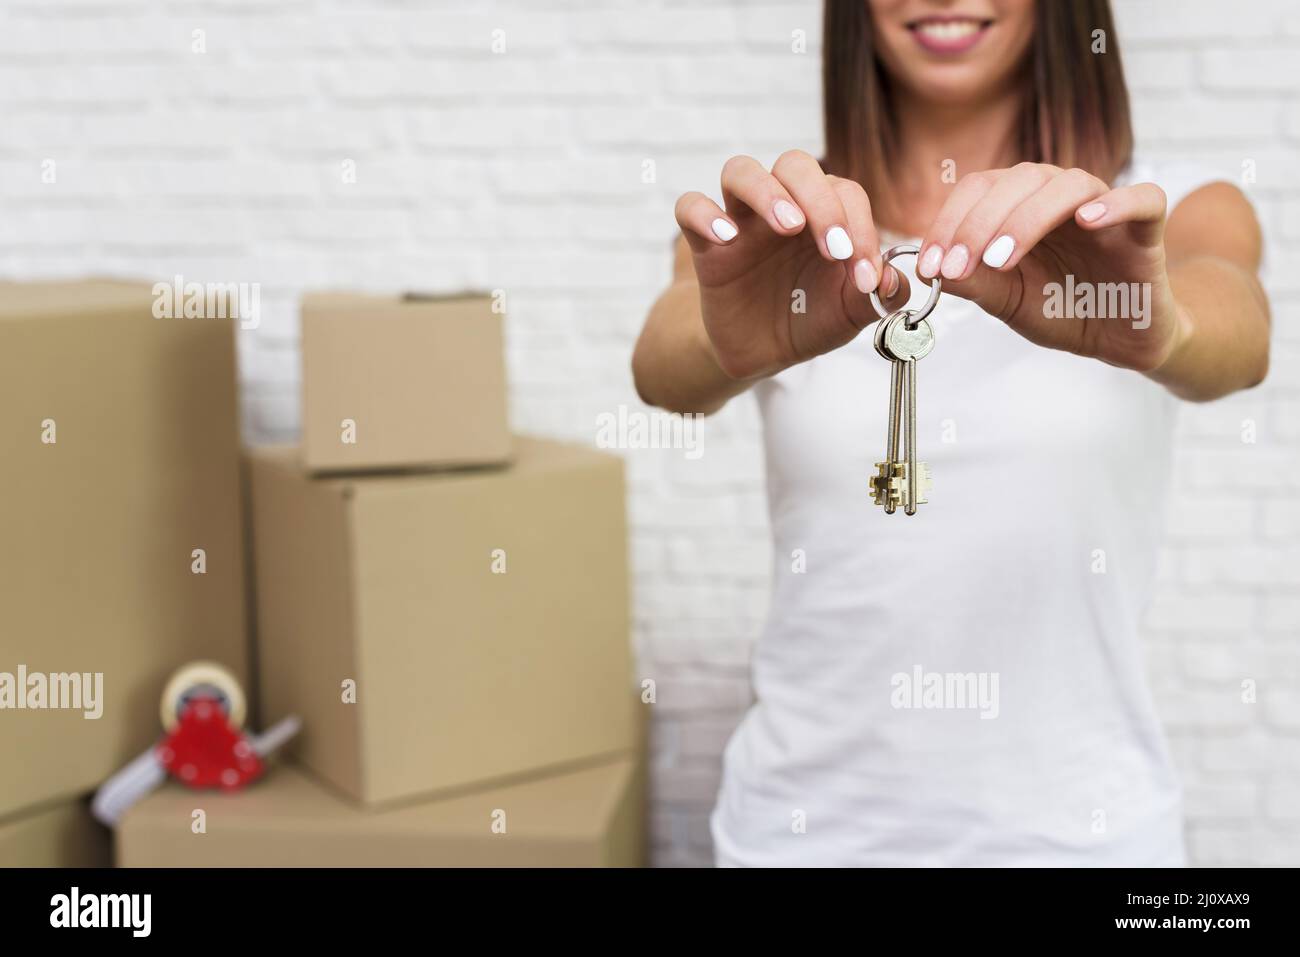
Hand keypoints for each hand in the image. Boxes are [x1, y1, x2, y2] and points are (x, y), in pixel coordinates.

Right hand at [674, 150, 907, 379]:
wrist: (762, 352)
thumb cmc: (809, 319)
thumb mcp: (850, 312)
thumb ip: (878, 294)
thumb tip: (896, 278)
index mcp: (823, 213)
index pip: (844, 193)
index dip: (861, 227)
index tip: (863, 275)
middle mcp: (782, 206)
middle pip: (794, 164)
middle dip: (819, 200)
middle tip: (832, 247)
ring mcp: (741, 221)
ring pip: (741, 170)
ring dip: (766, 191)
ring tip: (787, 226)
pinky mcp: (705, 245)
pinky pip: (690, 208)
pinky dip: (704, 215)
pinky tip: (726, 239)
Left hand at [916, 163, 1188, 372]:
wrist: (1117, 336)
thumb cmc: (1062, 308)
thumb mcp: (1007, 301)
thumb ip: (974, 283)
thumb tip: (928, 270)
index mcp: (1021, 205)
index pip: (980, 189)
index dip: (950, 222)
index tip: (930, 267)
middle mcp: (1059, 197)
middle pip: (1019, 180)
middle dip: (980, 223)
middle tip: (960, 266)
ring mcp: (1104, 207)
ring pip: (1070, 184)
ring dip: (1029, 217)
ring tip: (1002, 258)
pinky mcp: (1146, 226)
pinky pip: (1142, 198)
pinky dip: (1116, 204)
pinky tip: (1088, 222)